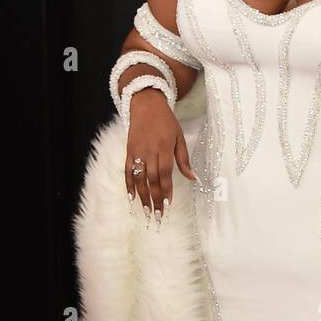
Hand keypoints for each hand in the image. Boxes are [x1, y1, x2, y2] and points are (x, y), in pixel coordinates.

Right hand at [124, 88, 196, 221]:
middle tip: (158, 215)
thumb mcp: (180, 137)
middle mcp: (149, 150)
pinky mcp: (128, 151)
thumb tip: (193, 178)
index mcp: (164, 147)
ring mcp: (137, 151)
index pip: (164, 173)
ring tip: (146, 211)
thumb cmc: (166, 121)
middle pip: (151, 179)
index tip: (168, 204)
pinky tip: (132, 198)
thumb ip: (184, 160)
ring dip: (142, 196)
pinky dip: (128, 184)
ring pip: (138, 177)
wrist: (146, 104)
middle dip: (155, 198)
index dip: (166, 189)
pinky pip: (127, 170)